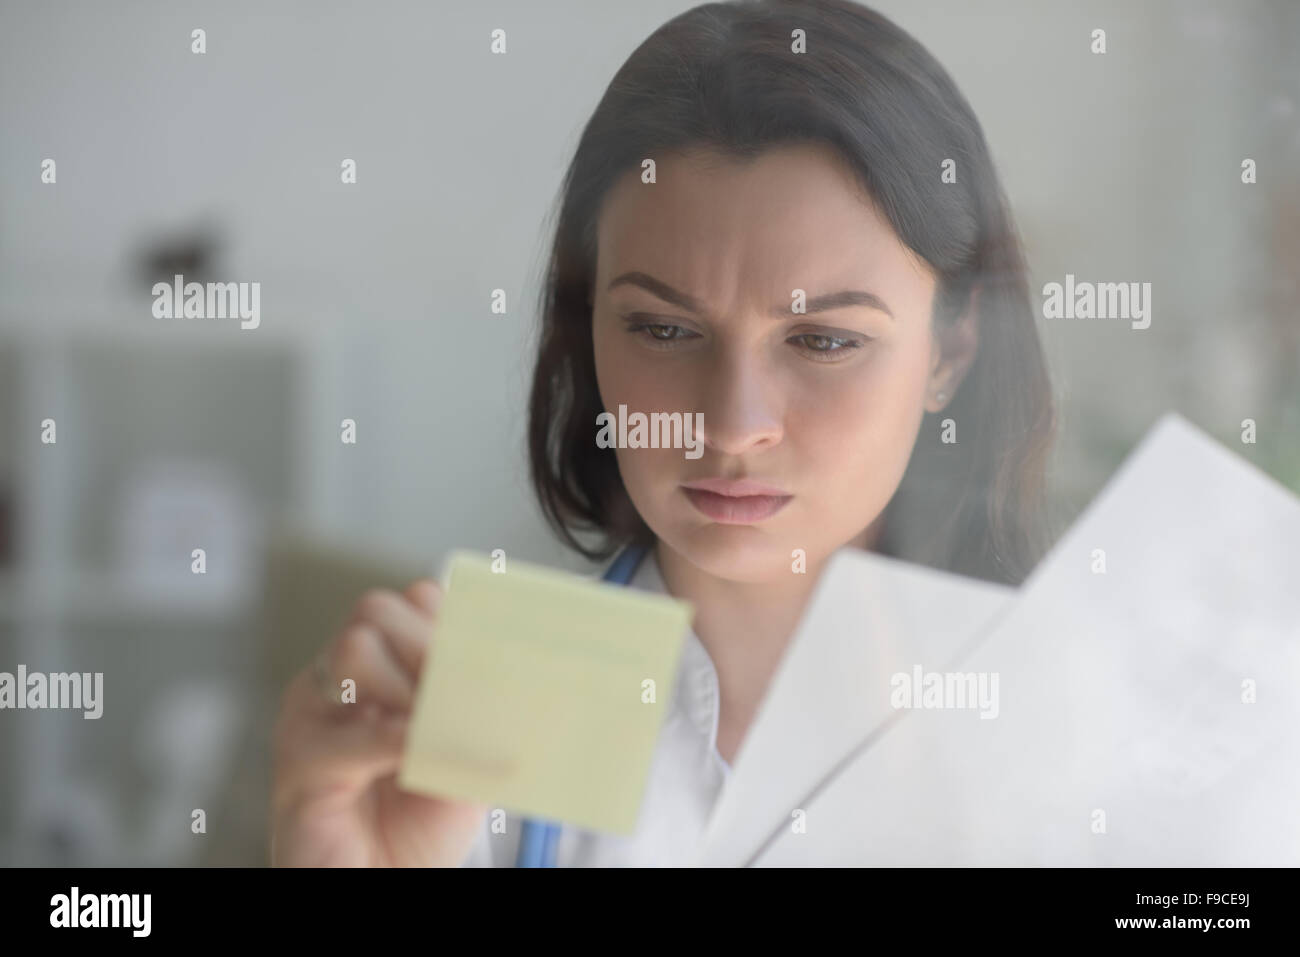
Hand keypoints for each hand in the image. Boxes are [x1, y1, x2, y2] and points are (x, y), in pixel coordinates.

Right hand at [270, 579, 486, 865]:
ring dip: (408, 686)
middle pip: (378, 611)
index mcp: (385, 670)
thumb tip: (523, 679)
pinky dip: (389, 741)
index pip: (414, 603)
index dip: (451, 621)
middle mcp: (343, 682)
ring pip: (354, 649)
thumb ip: (482, 717)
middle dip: (430, 644)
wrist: (382, 887)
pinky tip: (414, 756)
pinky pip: (343, 734)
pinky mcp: (297, 762)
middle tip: (463, 690)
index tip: (488, 654)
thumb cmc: (416, 829)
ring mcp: (313, 715)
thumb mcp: (467, 761)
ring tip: (432, 729)